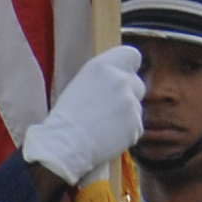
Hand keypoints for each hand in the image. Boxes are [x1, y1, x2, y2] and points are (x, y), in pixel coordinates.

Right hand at [23, 44, 146, 184]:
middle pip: (137, 84)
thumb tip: (120, 80)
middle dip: (128, 95)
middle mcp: (121, 80)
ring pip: (135, 108)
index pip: (132, 55)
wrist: (64, 146)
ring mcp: (131, 103)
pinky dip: (125, 133)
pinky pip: (135, 127)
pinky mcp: (136, 125)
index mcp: (103, 66)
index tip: (122, 76)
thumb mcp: (81, 84)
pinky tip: (105, 137)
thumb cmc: (65, 117)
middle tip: (107, 109)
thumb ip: (105, 78)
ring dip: (124, 116)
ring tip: (101, 127)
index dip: (129, 67)